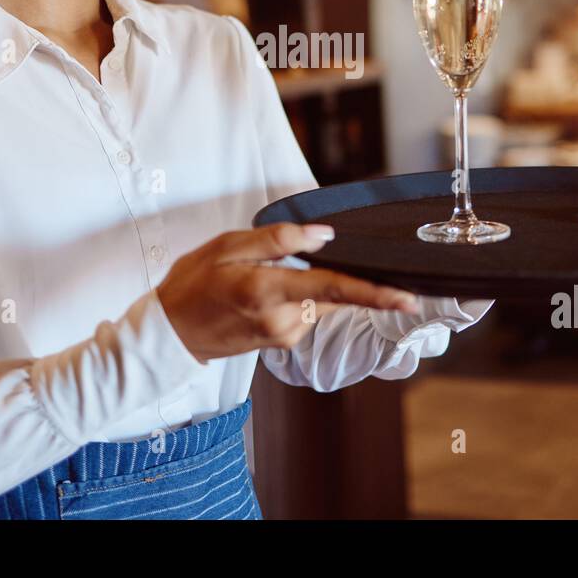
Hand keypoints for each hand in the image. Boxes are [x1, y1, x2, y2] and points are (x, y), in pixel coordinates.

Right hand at [156, 222, 419, 362]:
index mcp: (268, 291)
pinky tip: (266, 289)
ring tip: (258, 274)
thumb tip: (323, 236)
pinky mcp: (284, 342)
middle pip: (333, 293)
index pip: (334, 289)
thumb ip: (278, 239)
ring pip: (320, 301)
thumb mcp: (226, 246)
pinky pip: (308, 311)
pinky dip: (300, 295)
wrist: (170, 334)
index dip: (375, 294)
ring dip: (309, 283)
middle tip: (297, 259)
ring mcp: (284, 335)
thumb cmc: (192, 284)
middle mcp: (283, 320)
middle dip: (334, 273)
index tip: (408, 298)